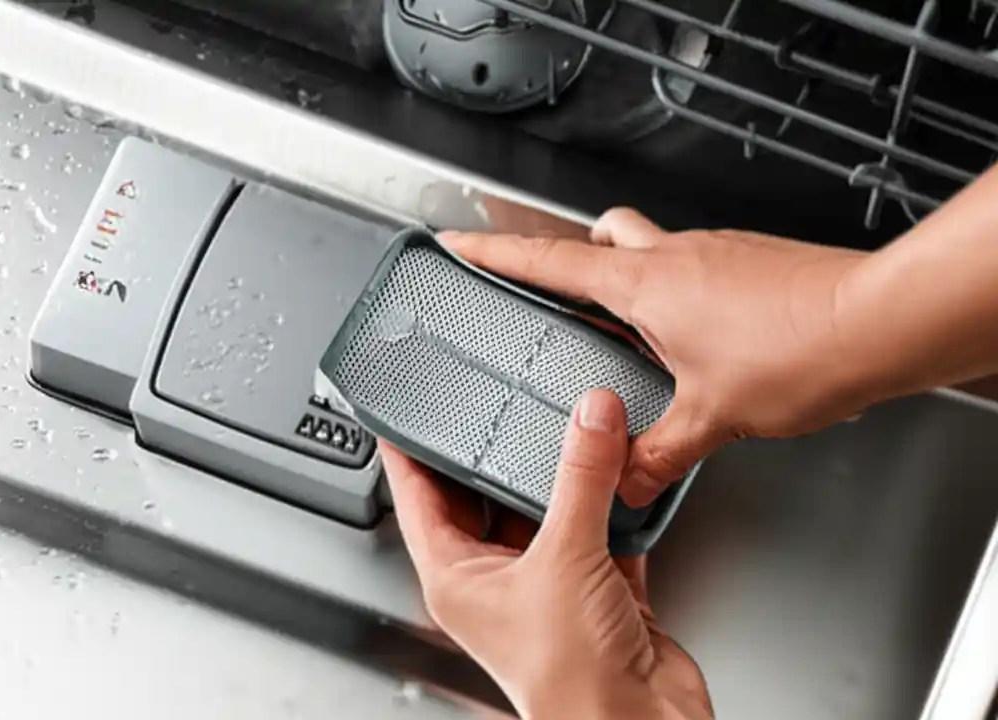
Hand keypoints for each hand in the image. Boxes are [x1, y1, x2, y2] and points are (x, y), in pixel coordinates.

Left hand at [383, 389, 710, 719]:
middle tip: (497, 402)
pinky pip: (600, 533)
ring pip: (546, 514)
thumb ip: (580, 477)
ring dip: (562, 476)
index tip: (405, 410)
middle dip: (493, 453)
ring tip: (569, 424)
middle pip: (483, 500)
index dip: (408, 452)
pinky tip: (623, 473)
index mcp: (455, 577)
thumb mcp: (565, 556)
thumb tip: (590, 417)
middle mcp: (495, 583)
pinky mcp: (597, 594)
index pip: (416, 498)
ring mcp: (546, 588)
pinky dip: (613, 505)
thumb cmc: (570, 680)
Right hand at [442, 210, 870, 506]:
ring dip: (632, 278)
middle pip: (601, 235)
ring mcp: (716, 253)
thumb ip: (659, 453)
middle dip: (570, 257)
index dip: (496, 252)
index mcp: (646, 287)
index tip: (458, 241)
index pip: (550, 260)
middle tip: (554, 292)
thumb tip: (630, 478)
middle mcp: (676, 256)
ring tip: (633, 333)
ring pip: (650, 245)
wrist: (880, 322)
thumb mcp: (713, 418)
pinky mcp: (750, 261)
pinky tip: (699, 340)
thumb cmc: (801, 352)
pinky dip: (681, 295)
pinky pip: (696, 265)